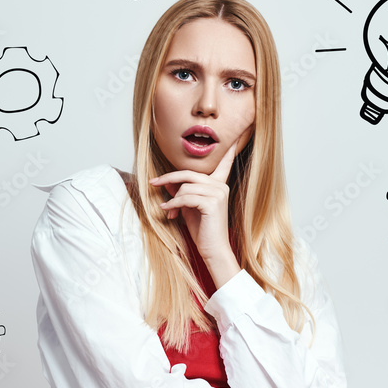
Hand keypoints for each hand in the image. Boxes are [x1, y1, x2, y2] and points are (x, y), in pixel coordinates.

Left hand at [149, 144, 239, 284]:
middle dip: (169, 178)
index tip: (234, 137)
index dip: (228, 150)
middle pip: (189, 173)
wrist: (213, 250)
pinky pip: (186, 197)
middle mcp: (221, 186)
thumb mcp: (189, 208)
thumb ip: (181, 192)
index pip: (224, 163)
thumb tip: (168, 182)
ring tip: (169, 211)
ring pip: (185, 187)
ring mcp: (218, 193)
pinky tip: (169, 211)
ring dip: (172, 199)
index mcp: (219, 185)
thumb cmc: (203, 230)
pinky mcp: (212, 202)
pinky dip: (174, 204)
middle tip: (153, 183)